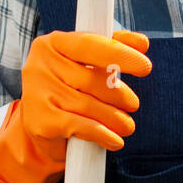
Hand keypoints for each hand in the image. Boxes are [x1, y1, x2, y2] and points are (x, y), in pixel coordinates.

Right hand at [0, 27, 151, 182]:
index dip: (121, 54)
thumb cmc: (69, 87)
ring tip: (127, 125)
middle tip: (133, 104)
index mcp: (53, 43)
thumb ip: (114, 46)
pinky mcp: (40, 122)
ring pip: (88, 105)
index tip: (145, 67)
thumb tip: (142, 42)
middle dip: (119, 94)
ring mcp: (36, 94)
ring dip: (115, 118)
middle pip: (91, 79)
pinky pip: (80, 126)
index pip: (90, 44)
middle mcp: (39, 65)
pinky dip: (103, 134)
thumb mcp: (88, 62)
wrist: (42, 126)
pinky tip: (115, 139)